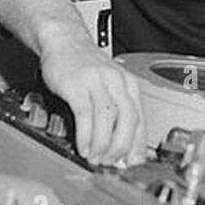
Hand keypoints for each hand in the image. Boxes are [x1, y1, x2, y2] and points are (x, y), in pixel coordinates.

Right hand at [40, 38, 146, 165]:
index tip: (130, 164)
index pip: (141, 121)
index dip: (137, 146)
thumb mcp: (108, 87)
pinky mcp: (77, 83)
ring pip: (108, 118)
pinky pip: (86, 113)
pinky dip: (86, 134)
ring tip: (96, 158)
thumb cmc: (84, 67)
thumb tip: (120, 147)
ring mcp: (97, 81)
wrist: (64, 40)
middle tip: (111, 163)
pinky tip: (83, 146)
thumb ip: (116, 114)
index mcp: (129, 86)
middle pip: (129, 120)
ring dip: (103, 144)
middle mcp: (117, 82)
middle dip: (121, 147)